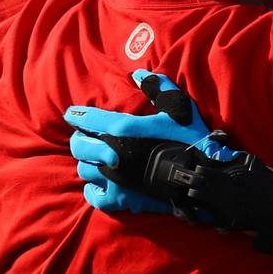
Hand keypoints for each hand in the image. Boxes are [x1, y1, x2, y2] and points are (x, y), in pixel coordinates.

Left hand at [65, 70, 235, 214]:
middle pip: (78, 146)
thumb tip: (138, 74)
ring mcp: (113, 178)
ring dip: (88, 163)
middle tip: (84, 137)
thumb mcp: (177, 105)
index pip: (88, 119)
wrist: (200, 176)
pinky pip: (94, 196)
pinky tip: (99, 184)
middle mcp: (112, 153)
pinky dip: (93, 189)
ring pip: (84, 169)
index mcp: (123, 129)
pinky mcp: (120, 199)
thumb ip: (156, 86)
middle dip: (79, 139)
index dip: (77, 115)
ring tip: (94, 160)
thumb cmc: (189, 139)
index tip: (71, 114)